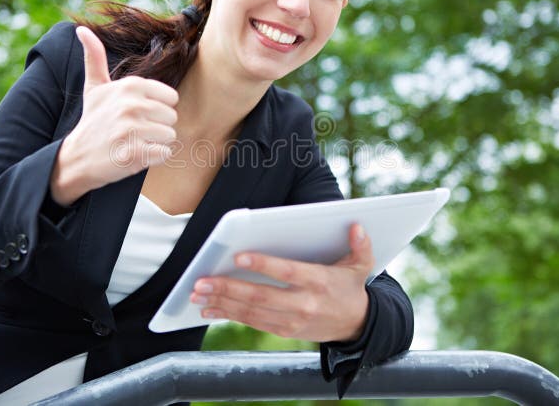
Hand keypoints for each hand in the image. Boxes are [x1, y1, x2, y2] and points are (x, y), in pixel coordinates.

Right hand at [50, 26, 178, 204]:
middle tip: (134, 131)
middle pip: (172, 117)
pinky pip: (164, 153)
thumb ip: (94, 58)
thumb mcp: (94, 87)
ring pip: (170, 136)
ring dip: (155, 143)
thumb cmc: (93, 120)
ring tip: (134, 142)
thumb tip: (81, 29)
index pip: (172, 97)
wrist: (77, 157)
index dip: (157, 109)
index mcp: (130, 86)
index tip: (137, 114)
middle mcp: (131, 105)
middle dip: (157, 127)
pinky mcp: (133, 154)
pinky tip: (135, 155)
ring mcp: (132, 130)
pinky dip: (153, 157)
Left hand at [190, 223, 372, 342]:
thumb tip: (357, 226)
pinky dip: (229, 315)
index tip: (238, 256)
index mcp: (319, 281)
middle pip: (261, 295)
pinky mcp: (285, 331)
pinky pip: (252, 323)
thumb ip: (360, 245)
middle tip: (202, 281)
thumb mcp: (361, 265)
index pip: (286, 272)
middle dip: (228, 288)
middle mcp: (303, 303)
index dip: (262, 264)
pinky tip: (209, 308)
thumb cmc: (351, 288)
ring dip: (221, 303)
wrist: (358, 326)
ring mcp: (292, 320)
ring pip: (251, 312)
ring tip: (197, 294)